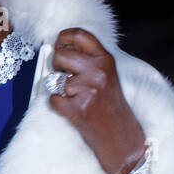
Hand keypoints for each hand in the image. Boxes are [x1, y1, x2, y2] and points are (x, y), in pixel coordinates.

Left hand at [47, 28, 146, 173]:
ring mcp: (88, 89)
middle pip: (60, 55)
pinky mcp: (78, 108)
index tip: (59, 43)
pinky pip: (52, 99)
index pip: (80, 35)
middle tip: (67, 78)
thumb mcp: (105, 75)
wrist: (121, 138)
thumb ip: (86, 60)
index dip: (63, 37)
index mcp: (105, 60)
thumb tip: (55, 46)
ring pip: (54, 79)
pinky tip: (73, 110)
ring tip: (75, 97)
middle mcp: (98, 71)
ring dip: (58, 89)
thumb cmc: (109, 105)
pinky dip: (57, 106)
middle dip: (57, 65)